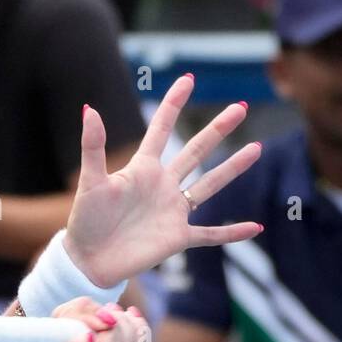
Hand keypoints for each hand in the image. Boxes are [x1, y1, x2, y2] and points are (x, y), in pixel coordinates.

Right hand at [36, 299, 150, 341]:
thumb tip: (108, 320)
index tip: (88, 334)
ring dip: (128, 327)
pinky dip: (139, 333)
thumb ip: (80, 314)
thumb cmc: (63, 331)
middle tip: (108, 310)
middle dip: (114, 328)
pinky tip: (131, 321)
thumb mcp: (62, 316)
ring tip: (117, 313)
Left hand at [62, 76, 262, 288]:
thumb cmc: (85, 221)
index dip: (174, 104)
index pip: (161, 129)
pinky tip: (255, 228)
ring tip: (255, 149)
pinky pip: (210, 234)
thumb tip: (89, 109)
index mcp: (143, 169)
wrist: (89, 261)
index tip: (188, 79)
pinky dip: (231, 233)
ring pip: (209, 185)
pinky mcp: (178, 238)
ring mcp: (173, 211)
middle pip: (196, 151)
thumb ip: (93, 147)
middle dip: (217, 130)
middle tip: (240, 108)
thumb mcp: (90, 182)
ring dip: (232, 168)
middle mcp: (162, 186)